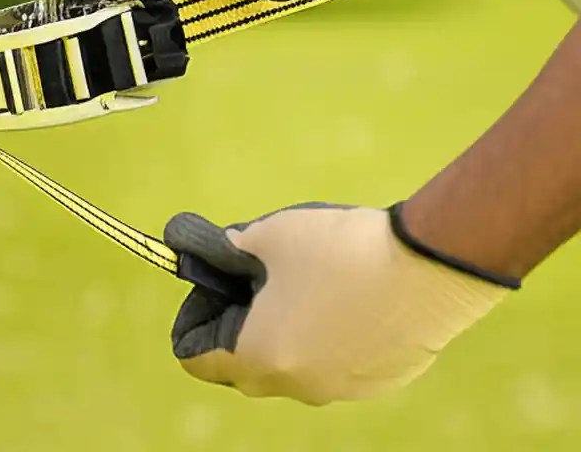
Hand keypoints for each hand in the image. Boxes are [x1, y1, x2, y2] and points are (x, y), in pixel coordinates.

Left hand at [161, 203, 515, 405]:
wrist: (433, 266)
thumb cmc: (340, 249)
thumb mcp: (266, 236)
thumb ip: (223, 247)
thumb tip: (196, 244)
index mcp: (259, 357)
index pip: (194, 357)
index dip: (192, 317)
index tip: (211, 283)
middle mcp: (296, 386)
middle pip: (239, 366)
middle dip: (235, 322)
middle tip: (252, 276)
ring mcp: (339, 389)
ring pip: (288, 365)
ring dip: (280, 329)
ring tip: (301, 279)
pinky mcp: (376, 382)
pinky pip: (330, 364)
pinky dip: (322, 336)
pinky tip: (343, 294)